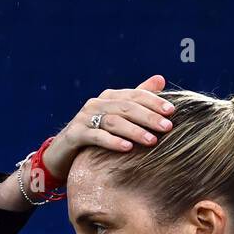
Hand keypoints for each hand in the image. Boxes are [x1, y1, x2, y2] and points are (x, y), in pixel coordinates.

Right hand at [41, 74, 175, 182]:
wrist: (61, 155)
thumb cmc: (95, 136)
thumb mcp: (116, 118)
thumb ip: (136, 99)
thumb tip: (161, 79)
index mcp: (109, 97)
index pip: (135, 95)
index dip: (154, 101)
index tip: (172, 111)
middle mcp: (96, 104)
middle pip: (126, 107)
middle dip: (149, 117)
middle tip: (167, 127)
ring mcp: (84, 118)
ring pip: (113, 121)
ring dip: (134, 131)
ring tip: (152, 141)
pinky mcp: (74, 135)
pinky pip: (96, 137)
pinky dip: (112, 142)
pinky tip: (127, 148)